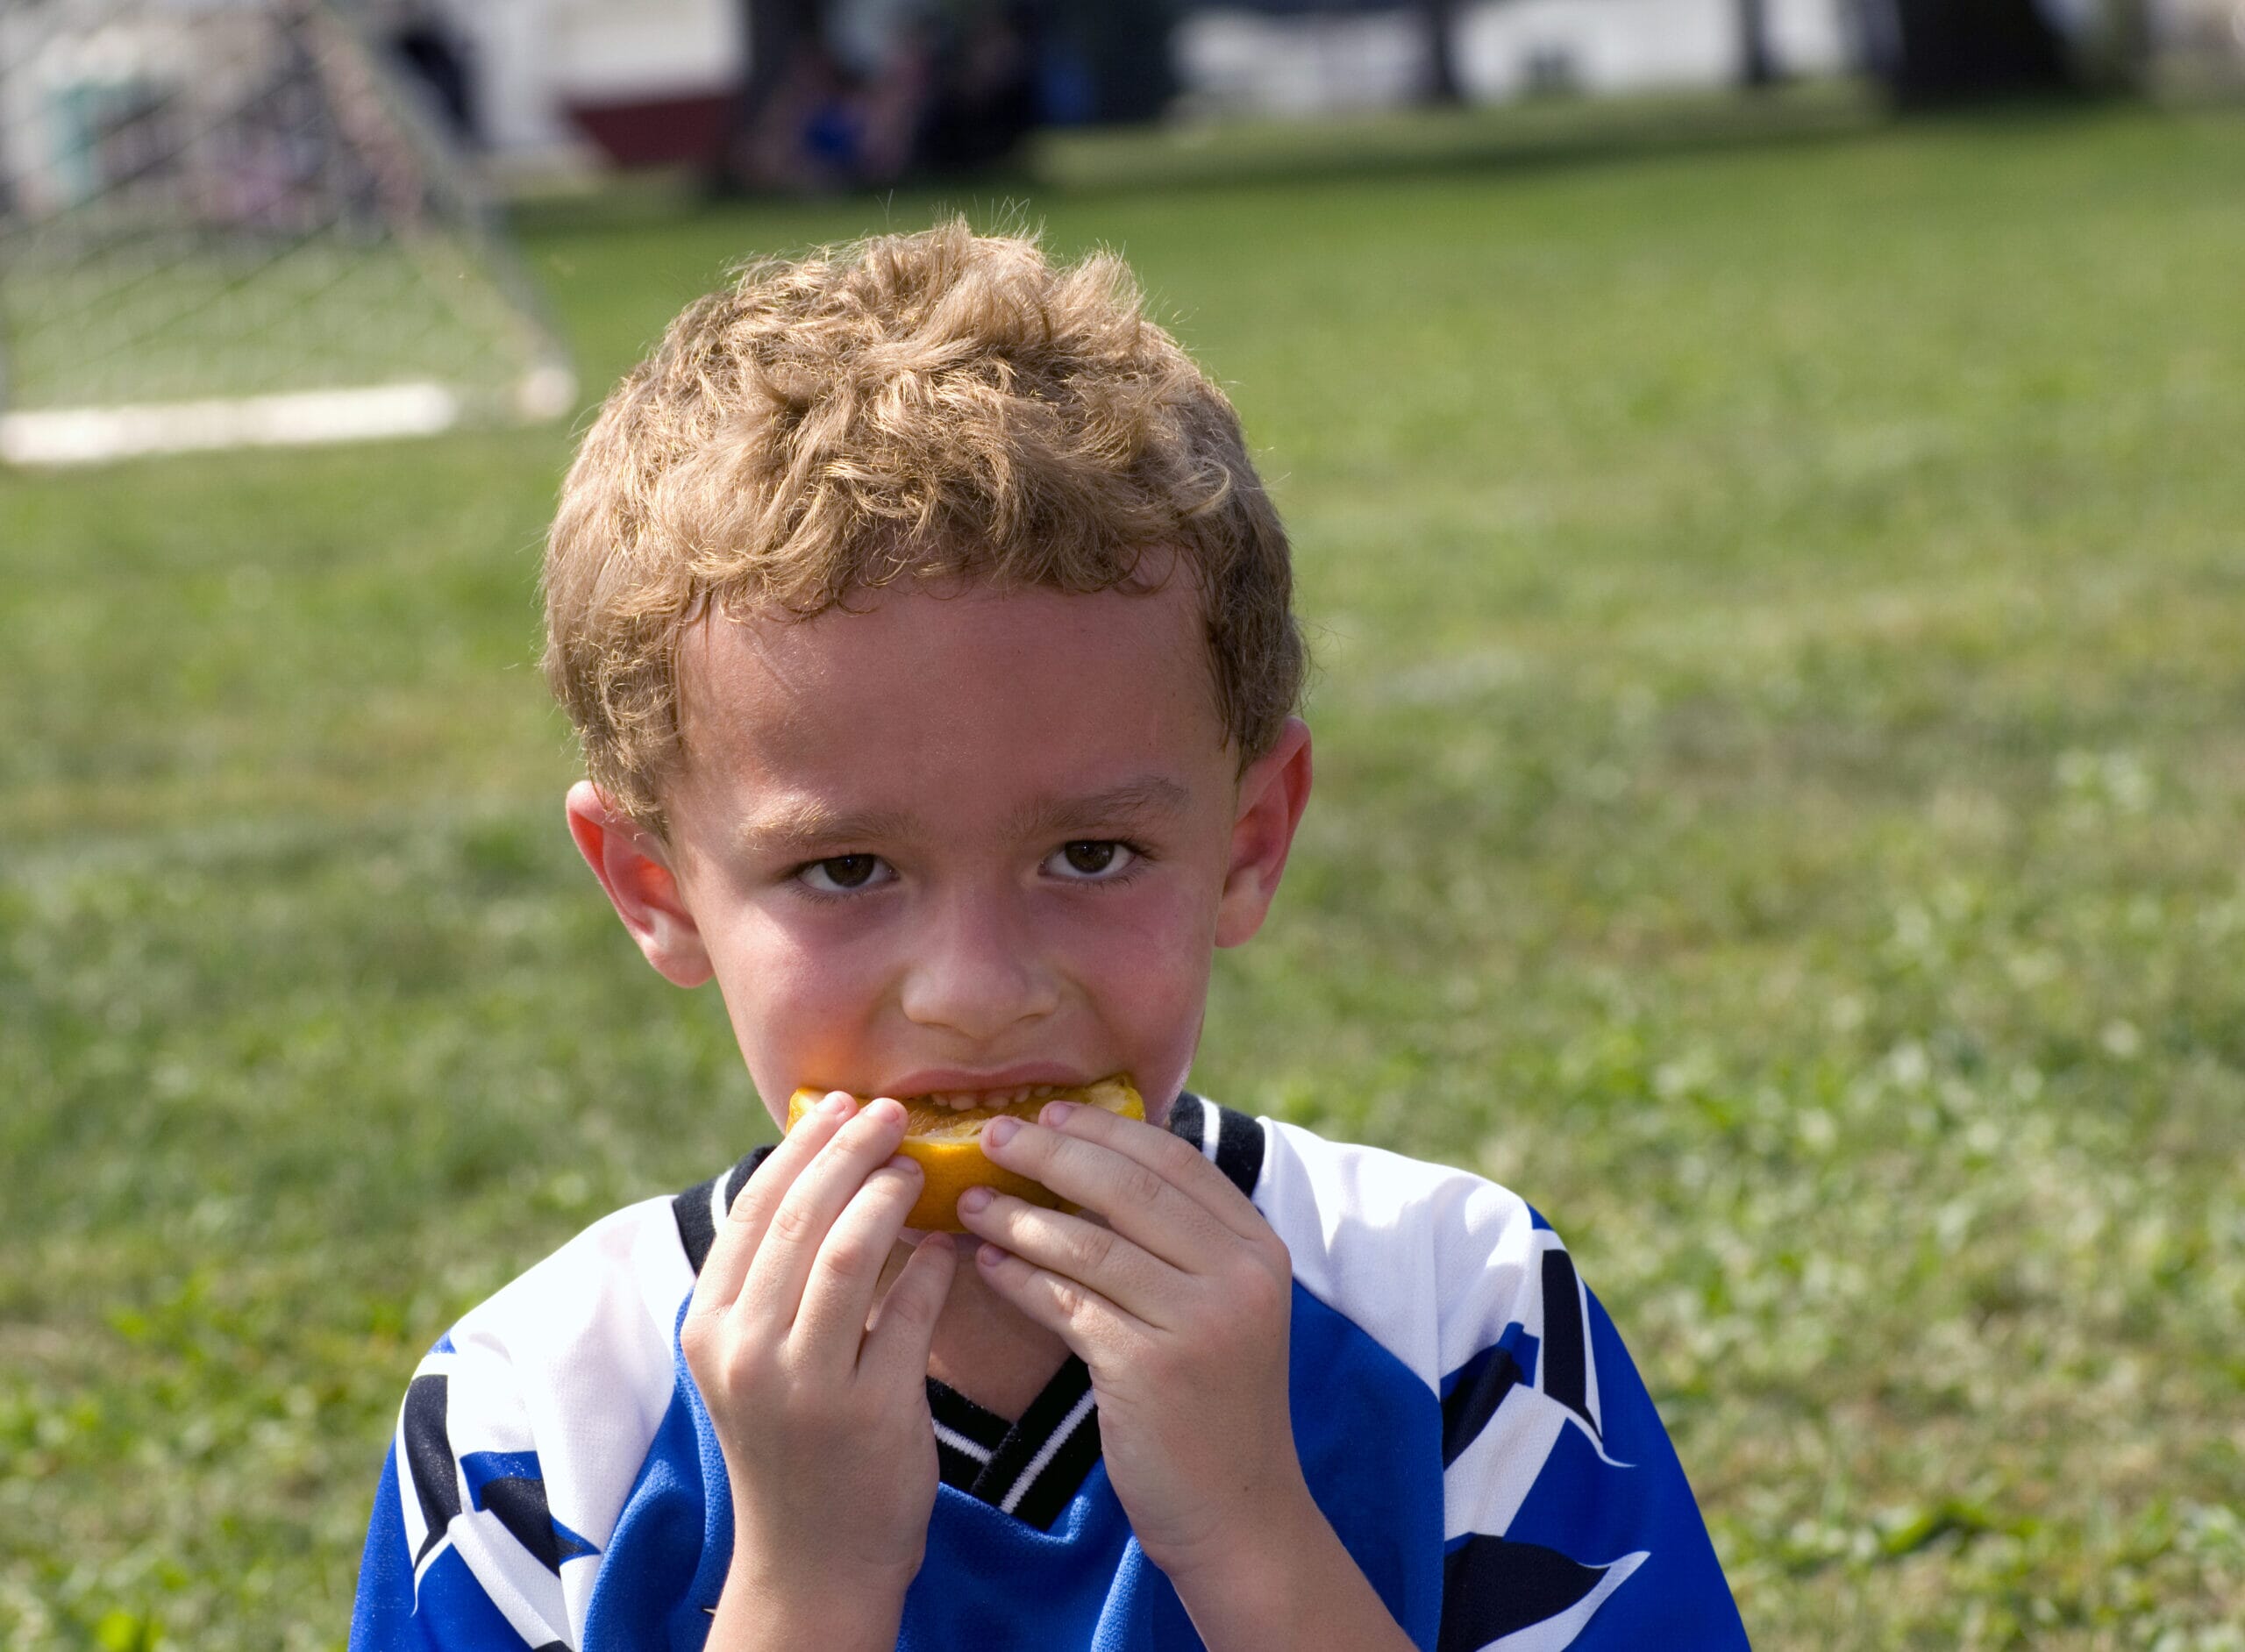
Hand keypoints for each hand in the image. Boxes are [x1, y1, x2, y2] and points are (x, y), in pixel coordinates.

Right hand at [681, 1093, 958, 1649]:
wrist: (812, 1562)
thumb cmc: (795, 1443)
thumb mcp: (757, 1360)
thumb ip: (778, 1279)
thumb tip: (826, 1170)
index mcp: (710, 1326)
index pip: (753, 1211)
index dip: (801, 1148)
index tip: (841, 1103)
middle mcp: (744, 1350)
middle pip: (799, 1218)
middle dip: (850, 1150)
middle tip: (895, 1111)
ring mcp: (804, 1384)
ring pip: (849, 1253)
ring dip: (890, 1195)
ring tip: (920, 1167)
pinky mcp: (868, 1413)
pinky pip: (909, 1313)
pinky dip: (933, 1268)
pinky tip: (952, 1245)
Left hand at [956, 1102, 1306, 1585]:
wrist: (1237, 1512)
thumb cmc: (1211, 1403)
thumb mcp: (1218, 1308)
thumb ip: (1176, 1241)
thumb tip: (1089, 1163)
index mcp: (1258, 1247)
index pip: (1173, 1159)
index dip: (1105, 1129)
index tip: (1047, 1111)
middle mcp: (1239, 1275)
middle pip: (1128, 1187)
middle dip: (1052, 1154)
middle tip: (992, 1133)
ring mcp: (1199, 1322)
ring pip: (1088, 1244)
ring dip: (1019, 1216)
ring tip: (968, 1199)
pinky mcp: (1151, 1369)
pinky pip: (1068, 1303)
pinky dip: (1020, 1278)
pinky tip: (986, 1263)